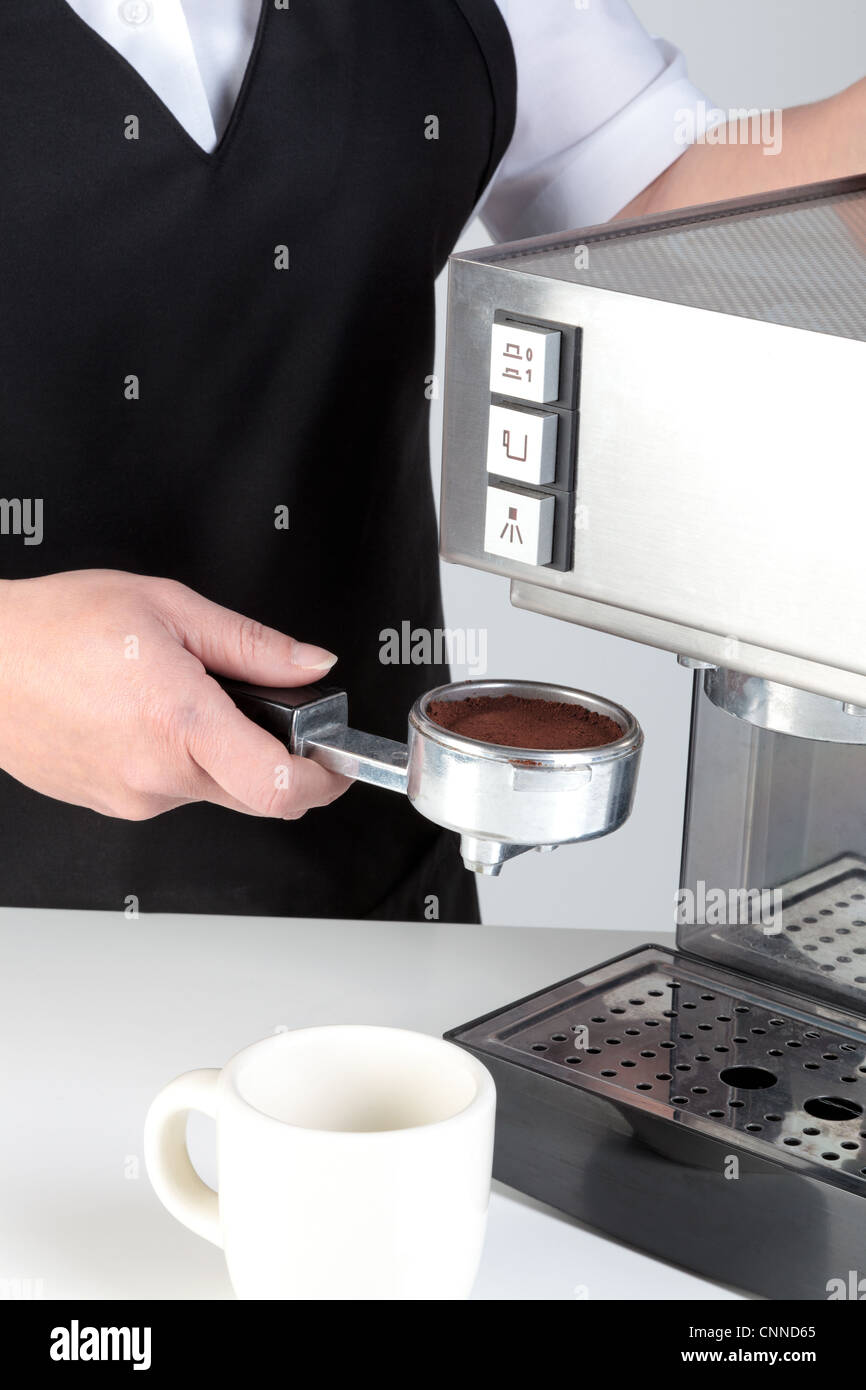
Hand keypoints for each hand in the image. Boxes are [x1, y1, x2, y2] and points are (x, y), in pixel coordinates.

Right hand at [0, 570, 349, 820]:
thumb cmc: (54, 628)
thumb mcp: (168, 609)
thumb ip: (252, 644)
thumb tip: (311, 664)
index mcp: (180, 723)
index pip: (279, 788)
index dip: (324, 781)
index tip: (339, 763)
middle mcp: (157, 775)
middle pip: (254, 792)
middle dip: (275, 757)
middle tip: (259, 709)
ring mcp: (131, 799)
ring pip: (211, 789)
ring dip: (219, 753)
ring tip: (179, 697)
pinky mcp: (111, 806)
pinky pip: (169, 791)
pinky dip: (177, 760)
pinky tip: (144, 717)